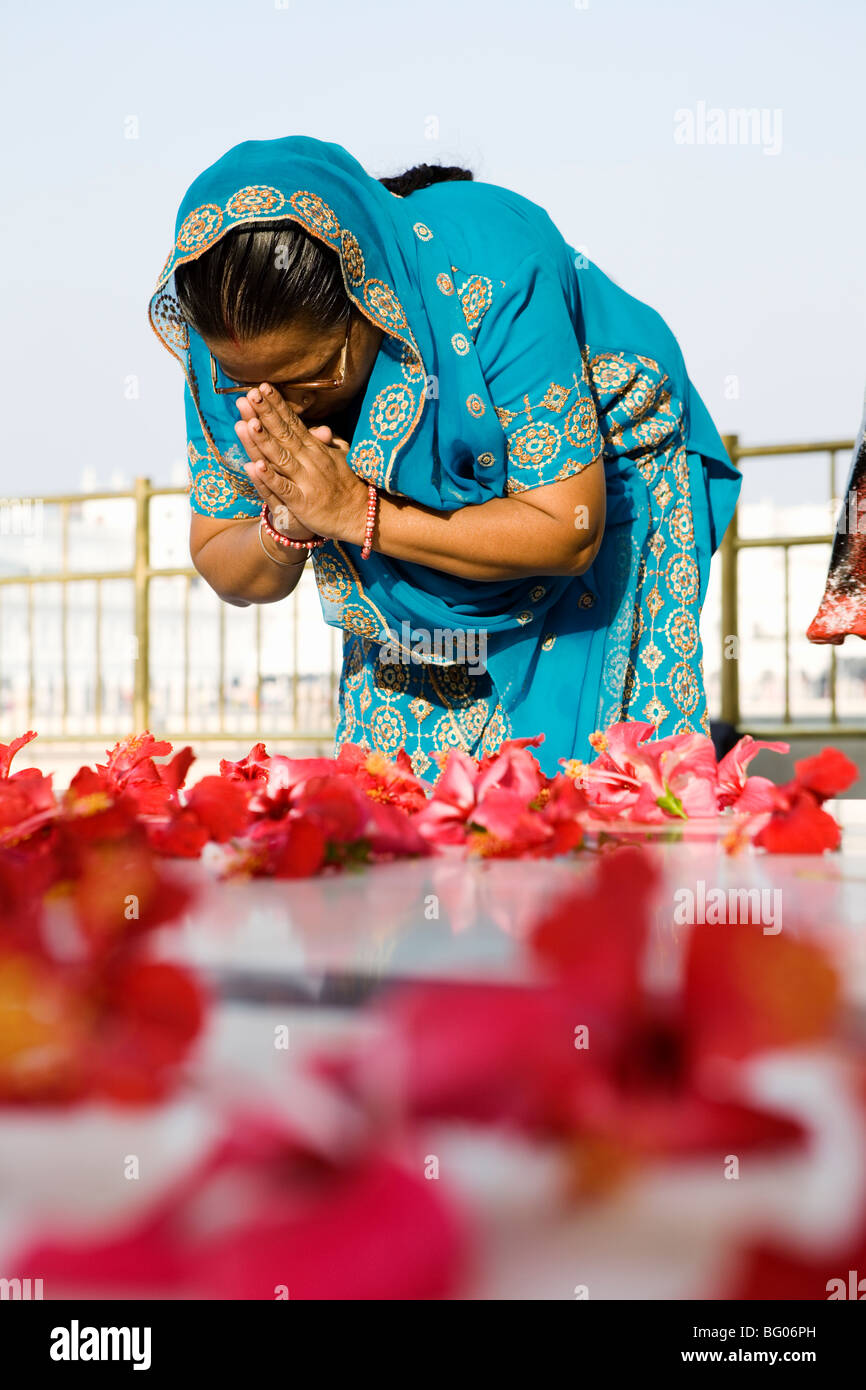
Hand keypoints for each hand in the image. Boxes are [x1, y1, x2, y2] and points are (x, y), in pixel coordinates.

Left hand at [234, 385, 367, 543]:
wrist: (361, 516)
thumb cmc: (349, 485)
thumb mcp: (342, 457)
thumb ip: (328, 442)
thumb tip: (320, 428)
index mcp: (316, 448)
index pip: (293, 422)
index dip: (277, 405)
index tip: (262, 387)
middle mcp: (310, 460)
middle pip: (283, 434)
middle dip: (266, 414)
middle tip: (249, 395)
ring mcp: (306, 481)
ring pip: (280, 457)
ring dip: (263, 441)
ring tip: (248, 422)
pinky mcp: (302, 503)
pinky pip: (283, 488)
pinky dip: (270, 478)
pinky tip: (256, 466)